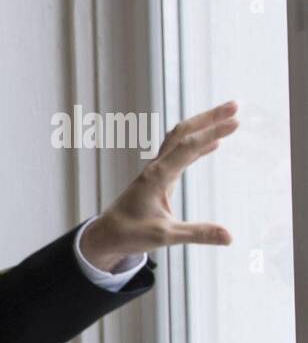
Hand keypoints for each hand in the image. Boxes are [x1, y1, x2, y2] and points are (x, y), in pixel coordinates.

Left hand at [80, 100, 238, 271]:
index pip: (187, 147)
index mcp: (156, 177)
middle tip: (235, 106)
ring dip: (203, 126)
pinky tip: (214, 144)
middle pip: (182, 133)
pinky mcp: (158, 177)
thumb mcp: (164, 236)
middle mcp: (156, 168)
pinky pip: (179, 154)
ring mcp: (156, 171)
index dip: (211, 133)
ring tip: (229, 117)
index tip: (236, 122)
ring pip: (179, 139)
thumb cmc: (129, 234)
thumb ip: (197, 234)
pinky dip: (197, 145)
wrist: (106, 235)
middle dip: (209, 118)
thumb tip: (229, 237)